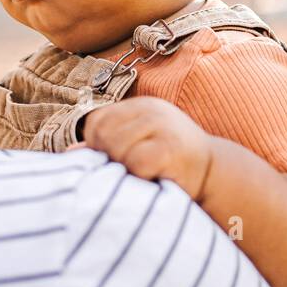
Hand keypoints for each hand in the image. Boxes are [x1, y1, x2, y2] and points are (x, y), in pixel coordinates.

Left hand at [83, 97, 215, 199]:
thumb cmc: (171, 165)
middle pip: (104, 133)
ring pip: (117, 147)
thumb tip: (70, 153)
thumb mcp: (140, 147)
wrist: (216, 175)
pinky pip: (135, 163)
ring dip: (124, 169)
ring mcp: (163, 126)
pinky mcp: (170, 147)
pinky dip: (138, 176)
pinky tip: (153, 179)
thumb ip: (107, 147)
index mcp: (142, 107)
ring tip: (143, 175)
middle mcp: (153, 110)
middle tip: (130, 172)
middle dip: (109, 158)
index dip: (98, 146)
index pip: (98, 121)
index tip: (115, 162)